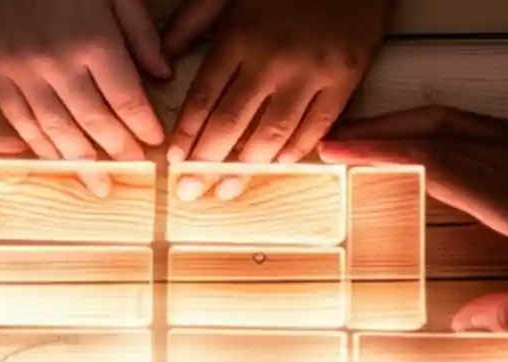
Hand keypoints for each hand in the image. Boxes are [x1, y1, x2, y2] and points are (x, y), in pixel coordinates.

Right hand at [0, 0, 167, 172]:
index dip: (143, 127)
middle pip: (95, 123)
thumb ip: (139, 32)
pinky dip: (41, 145)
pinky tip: (58, 160)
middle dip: (118, 153)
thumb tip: (165, 75)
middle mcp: (58, 63)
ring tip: (99, 186)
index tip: (155, 143)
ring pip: (57, 130)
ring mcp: (22, 72)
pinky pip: (20, 120)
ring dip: (81, 162)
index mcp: (94, 40)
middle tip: (134, 173)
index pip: (127, 99)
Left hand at [164, 0, 392, 199]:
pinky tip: (278, 166)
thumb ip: (192, 23)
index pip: (204, 97)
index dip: (186, 134)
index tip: (175, 161)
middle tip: (190, 192)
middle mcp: (272, 59)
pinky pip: (318, 125)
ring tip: (227, 191)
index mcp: (239, 36)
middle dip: (207, 163)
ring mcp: (312, 71)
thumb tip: (161, 63)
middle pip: (232, 123)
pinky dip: (297, 149)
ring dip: (247, 168)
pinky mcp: (347, 77)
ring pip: (272, 133)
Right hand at [319, 105, 507, 331]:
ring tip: (362, 136)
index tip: (335, 151)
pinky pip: (476, 123)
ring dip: (401, 124)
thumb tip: (464, 325)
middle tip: (329, 141)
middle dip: (375, 132)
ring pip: (452, 120)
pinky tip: (425, 139)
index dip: (379, 153)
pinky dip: (436, 126)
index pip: (432, 162)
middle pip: (431, 131)